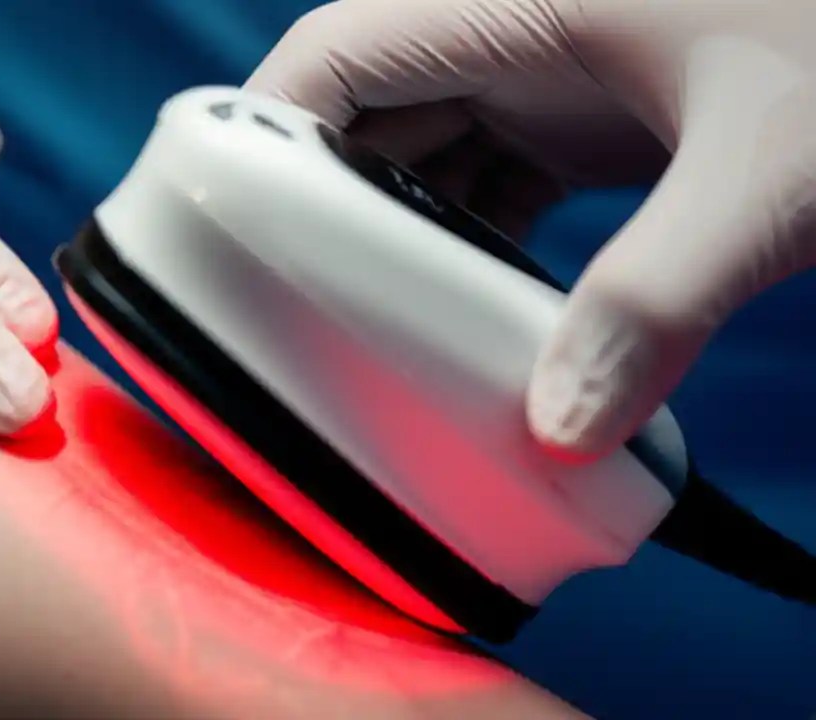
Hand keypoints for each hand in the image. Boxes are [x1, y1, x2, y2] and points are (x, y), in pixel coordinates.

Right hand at [248, 0, 815, 459]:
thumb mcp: (764, 173)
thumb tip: (559, 435)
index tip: (214, 219)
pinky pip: (485, 183)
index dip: (262, 126)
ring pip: (421, 152)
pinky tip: (462, 312)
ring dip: (393, 234)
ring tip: (361, 323)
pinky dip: (463, 245)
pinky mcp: (585, 124)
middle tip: (281, 303)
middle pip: (364, 111)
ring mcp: (551, 78)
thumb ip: (656, 300)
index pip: (338, 51)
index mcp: (523, 0)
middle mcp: (518, 30)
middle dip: (319, 202)